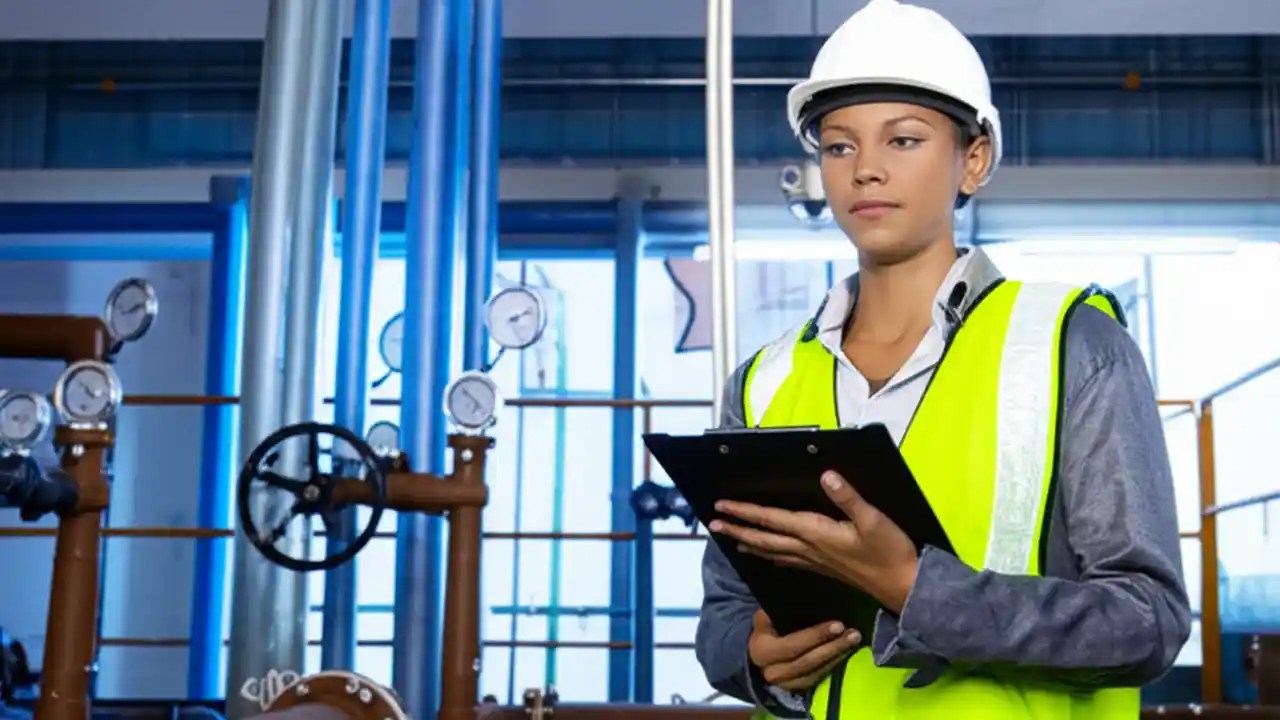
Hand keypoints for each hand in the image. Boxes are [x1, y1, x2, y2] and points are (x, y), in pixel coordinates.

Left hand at [710, 471, 918, 612]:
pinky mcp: (824, 568)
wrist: (903, 587)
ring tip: (733, 540)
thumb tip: (827, 475)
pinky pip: (788, 560)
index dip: (746, 512)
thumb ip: (848, 497)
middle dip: (738, 529)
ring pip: (773, 551)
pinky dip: (772, 555)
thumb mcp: (874, 520)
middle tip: (713, 524)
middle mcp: (810, 549)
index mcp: (817, 534)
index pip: (773, 520)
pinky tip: (769, 557)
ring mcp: (816, 560)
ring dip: (750, 543)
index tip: (722, 506)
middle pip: (764, 538)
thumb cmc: (890, 553)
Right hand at [748, 610, 860, 690]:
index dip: (816, 636)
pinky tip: (846, 653)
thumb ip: (781, 612)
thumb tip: (808, 599)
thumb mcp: (766, 617)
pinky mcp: (797, 689)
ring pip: (815, 673)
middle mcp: (772, 671)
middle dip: (833, 647)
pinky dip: (833, 666)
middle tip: (854, 634)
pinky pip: (817, 679)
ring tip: (854, 642)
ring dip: (837, 657)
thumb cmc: (766, 628)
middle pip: (807, 662)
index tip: (838, 625)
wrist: (758, 652)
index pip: (792, 645)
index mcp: (762, 650)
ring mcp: (785, 684)